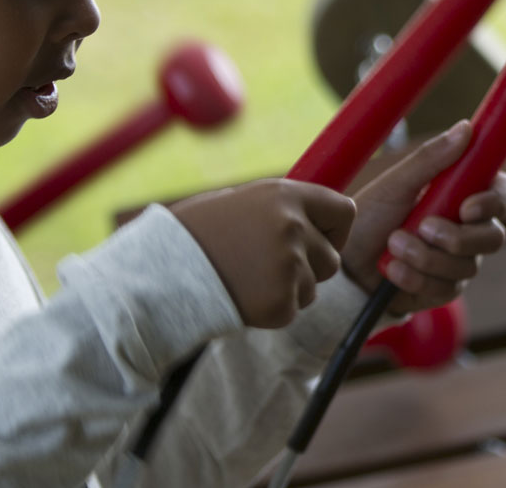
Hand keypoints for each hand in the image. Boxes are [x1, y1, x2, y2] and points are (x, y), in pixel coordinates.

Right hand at [171, 180, 355, 328]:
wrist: (162, 272)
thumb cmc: (197, 233)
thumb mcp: (242, 201)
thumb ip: (283, 208)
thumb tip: (320, 215)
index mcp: (285, 195)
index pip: (343, 211)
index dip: (334, 230)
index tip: (319, 240)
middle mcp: (293, 226)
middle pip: (332, 258)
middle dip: (310, 267)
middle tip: (270, 267)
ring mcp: (289, 265)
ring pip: (313, 288)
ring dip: (290, 289)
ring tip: (249, 279)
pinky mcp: (281, 303)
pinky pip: (293, 310)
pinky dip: (273, 310)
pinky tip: (243, 296)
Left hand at [341, 121, 505, 316]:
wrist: (345, 261)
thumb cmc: (369, 215)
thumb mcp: (395, 184)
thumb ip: (430, 159)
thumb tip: (466, 128)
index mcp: (461, 193)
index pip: (502, 192)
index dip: (494, 200)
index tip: (466, 207)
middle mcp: (467, 227)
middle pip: (494, 236)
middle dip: (458, 237)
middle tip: (423, 228)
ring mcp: (458, 260)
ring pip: (468, 266)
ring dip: (426, 257)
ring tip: (393, 245)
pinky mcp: (444, 288)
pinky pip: (447, 289)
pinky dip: (416, 278)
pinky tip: (393, 270)